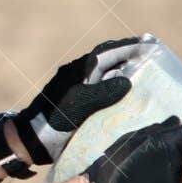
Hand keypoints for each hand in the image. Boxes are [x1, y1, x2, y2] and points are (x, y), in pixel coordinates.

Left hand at [13, 35, 159, 163]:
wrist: (31, 139)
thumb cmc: (54, 119)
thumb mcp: (80, 104)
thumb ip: (103, 91)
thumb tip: (127, 80)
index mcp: (79, 70)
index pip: (108, 52)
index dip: (129, 47)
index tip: (149, 43)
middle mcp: (78, 75)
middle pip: (107, 59)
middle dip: (128, 54)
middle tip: (150, 53)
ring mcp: (77, 88)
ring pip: (104, 73)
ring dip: (123, 69)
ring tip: (144, 70)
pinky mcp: (77, 102)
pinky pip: (101, 87)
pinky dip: (115, 85)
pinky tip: (127, 93)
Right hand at [85, 116, 181, 182]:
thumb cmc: (111, 165)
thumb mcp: (129, 139)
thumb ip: (156, 129)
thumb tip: (176, 122)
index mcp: (169, 144)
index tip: (177, 136)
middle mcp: (177, 164)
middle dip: (174, 152)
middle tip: (150, 159)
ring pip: (178, 172)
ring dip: (166, 171)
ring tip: (141, 176)